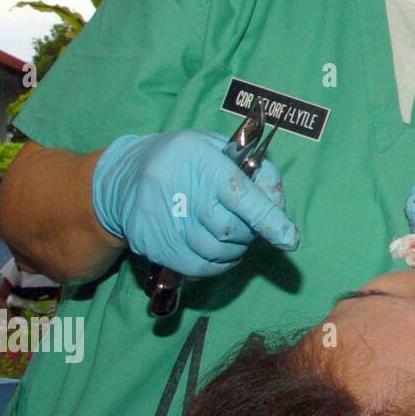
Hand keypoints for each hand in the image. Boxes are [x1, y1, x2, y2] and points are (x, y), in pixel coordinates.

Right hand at [91, 130, 297, 277]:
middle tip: (247, 224)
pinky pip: (196, 267)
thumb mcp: (221, 148)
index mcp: (201, 159)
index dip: (268, 220)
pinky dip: (216, 265)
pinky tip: (217, 251)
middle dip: (249, 232)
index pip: (240, 194)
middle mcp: (177, 189)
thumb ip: (257, 172)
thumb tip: (279, 207)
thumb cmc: (186, 159)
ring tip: (231, 236)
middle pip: (230, 229)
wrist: (125, 175)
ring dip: (234, 250)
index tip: (289, 240)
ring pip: (215, 252)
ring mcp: (160, 220)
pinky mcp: (150, 243)